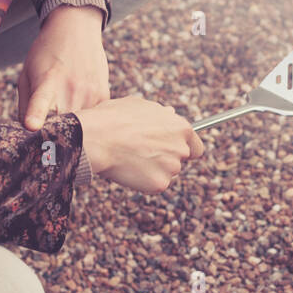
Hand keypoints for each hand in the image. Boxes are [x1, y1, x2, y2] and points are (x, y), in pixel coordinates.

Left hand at [19, 5, 109, 128]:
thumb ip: (25, 106)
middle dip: (53, 135)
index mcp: (47, 82)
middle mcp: (71, 89)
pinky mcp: (104, 96)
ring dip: (72, 129)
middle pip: (61, 127)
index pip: (40, 101)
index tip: (32, 126)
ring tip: (65, 113)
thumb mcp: (26, 75)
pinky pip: (94, 121)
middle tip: (46, 133)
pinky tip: (78, 104)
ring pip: (81, 127)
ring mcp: (90, 94)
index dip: (36, 114)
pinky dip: (86, 121)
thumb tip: (29, 135)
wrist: (76, 29)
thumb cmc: (46, 54)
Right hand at [73, 96, 205, 192]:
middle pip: (179, 161)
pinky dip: (142, 182)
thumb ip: (160, 114)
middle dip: (164, 159)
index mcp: (181, 128)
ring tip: (129, 158)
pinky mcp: (160, 184)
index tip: (175, 152)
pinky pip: (153, 185)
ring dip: (152, 170)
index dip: (185, 150)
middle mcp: (181, 149)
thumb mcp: (140, 106)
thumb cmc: (113, 119)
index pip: (196, 147)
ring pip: (165, 173)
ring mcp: (172, 168)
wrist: (96, 138)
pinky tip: (127, 169)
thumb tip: (170, 114)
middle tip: (141, 153)